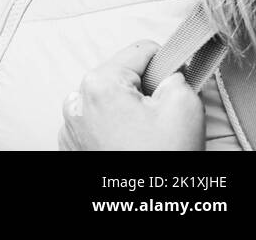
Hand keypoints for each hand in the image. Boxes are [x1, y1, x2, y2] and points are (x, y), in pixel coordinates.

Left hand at [59, 40, 204, 150]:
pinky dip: (112, 128)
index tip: (176, 85)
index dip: (166, 64)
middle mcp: (76, 99)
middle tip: (161, 119)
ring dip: (127, 110)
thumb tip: (169, 72)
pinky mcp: (70, 143)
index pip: (140, 51)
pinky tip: (127, 146)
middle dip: (145, 92)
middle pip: (121, 77)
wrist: (144, 204)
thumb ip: (177, 76)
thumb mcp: (185, 107)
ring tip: (144, 136)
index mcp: (100, 82)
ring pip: (108, 100)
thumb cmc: (161, 157)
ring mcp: (69, 123)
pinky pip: (95, 122)